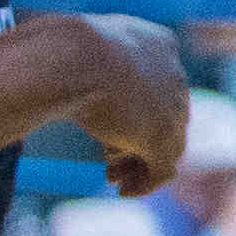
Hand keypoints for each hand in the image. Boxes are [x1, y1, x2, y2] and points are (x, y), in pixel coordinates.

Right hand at [69, 14, 193, 198]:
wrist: (70, 56)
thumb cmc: (62, 49)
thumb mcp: (79, 52)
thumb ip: (86, 65)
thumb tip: (73, 79)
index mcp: (157, 43)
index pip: (157, 84)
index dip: (136, 111)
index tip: (111, 130)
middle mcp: (173, 71)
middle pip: (163, 114)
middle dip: (137, 140)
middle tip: (111, 163)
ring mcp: (171, 105)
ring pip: (167, 142)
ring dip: (141, 164)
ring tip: (114, 179)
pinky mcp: (161, 134)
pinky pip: (164, 167)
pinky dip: (148, 182)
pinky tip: (125, 191)